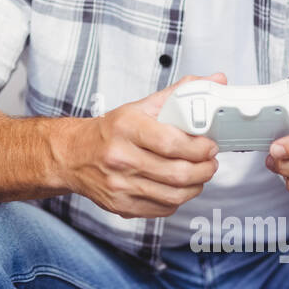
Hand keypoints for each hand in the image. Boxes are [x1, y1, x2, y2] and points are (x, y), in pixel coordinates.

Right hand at [60, 73, 226, 218]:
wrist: (74, 155)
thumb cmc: (109, 132)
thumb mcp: (139, 107)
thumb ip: (178, 95)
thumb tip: (215, 80)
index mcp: (125, 127)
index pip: (170, 142)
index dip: (198, 147)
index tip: (209, 145)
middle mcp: (119, 157)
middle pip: (176, 172)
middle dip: (204, 169)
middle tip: (210, 162)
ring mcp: (119, 185)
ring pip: (173, 195)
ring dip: (196, 186)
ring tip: (199, 175)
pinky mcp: (121, 205)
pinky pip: (162, 208)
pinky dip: (177, 199)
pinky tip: (178, 187)